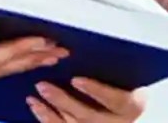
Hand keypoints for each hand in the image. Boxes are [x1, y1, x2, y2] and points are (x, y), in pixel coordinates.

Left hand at [27, 77, 145, 121]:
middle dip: (63, 101)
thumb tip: (89, 50)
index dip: (96, 91)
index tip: (76, 79)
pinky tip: (36, 107)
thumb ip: (114, 68)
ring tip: (34, 96)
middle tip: (43, 85)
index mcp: (133, 106)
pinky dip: (47, 119)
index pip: (116, 100)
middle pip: (88, 115)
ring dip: (49, 112)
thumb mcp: (129, 77)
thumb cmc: (128, 86)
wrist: (123, 111)